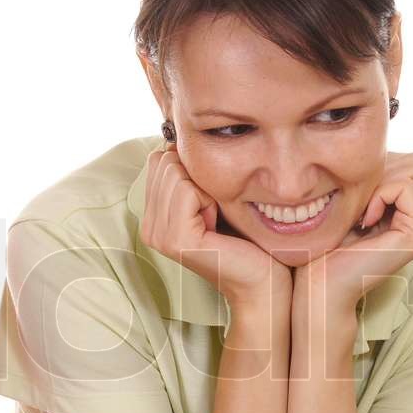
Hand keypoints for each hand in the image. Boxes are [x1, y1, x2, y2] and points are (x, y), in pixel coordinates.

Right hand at [140, 148, 286, 303]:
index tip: (210, 201)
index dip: (191, 168)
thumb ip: (191, 173)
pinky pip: (187, 189)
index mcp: (153, 216)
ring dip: (206, 188)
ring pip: (175, 171)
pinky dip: (210, 199)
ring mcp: (158, 236)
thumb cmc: (247, 238)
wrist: (264, 280)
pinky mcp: (176, 240)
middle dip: (198, 177)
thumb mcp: (214, 198)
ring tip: (216, 219)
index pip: (158, 159)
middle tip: (215, 212)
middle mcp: (149, 227)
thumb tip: (180, 132)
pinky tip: (217, 224)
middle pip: (164, 160)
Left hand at [298, 152, 412, 319]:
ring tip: (363, 212)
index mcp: (411, 213)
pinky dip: (382, 194)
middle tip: (359, 202)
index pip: (410, 162)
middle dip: (383, 171)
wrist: (318, 284)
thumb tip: (381, 146)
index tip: (356, 196)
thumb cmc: (326, 245)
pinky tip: (366, 219)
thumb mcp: (352, 201)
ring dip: (381, 182)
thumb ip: (373, 177)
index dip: (380, 166)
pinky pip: (408, 188)